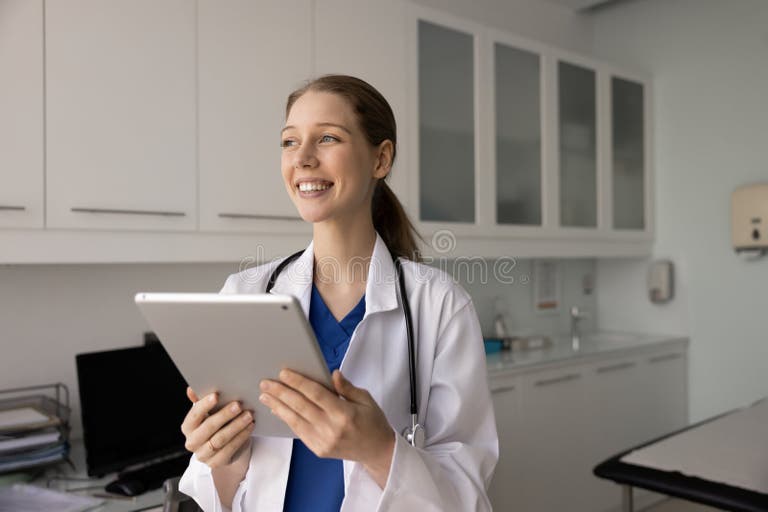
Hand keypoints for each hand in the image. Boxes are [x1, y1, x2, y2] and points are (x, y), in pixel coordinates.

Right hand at [181, 388, 254, 468]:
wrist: (226, 446)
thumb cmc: (218, 423)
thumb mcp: (210, 411)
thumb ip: (201, 400)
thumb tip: (191, 389)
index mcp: (188, 427)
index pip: (194, 415)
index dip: (204, 405)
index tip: (216, 395)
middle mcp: (192, 442)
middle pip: (208, 428)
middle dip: (224, 415)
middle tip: (238, 405)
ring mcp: (203, 455)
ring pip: (220, 439)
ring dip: (236, 426)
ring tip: (249, 415)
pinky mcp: (216, 463)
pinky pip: (230, 450)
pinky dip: (241, 437)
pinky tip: (250, 427)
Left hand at [259, 369, 395, 487]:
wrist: (377, 451)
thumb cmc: (373, 423)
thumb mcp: (366, 399)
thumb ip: (346, 387)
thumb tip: (332, 374)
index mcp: (344, 413)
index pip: (315, 394)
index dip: (298, 382)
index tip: (284, 373)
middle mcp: (331, 428)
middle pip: (300, 406)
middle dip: (281, 393)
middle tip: (266, 383)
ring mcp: (323, 441)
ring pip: (295, 420)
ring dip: (278, 406)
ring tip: (265, 396)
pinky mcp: (318, 449)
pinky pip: (298, 431)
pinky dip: (287, 420)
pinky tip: (278, 410)